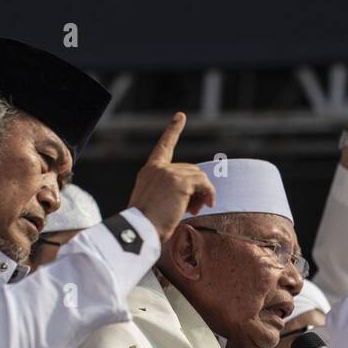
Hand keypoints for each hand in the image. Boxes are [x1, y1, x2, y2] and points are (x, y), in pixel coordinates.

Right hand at [127, 113, 215, 241]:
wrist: (139, 231)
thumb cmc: (146, 226)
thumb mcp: (155, 203)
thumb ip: (171, 191)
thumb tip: (198, 193)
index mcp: (149, 172)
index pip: (163, 147)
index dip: (173, 130)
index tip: (180, 116)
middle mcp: (158, 168)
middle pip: (190, 170)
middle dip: (195, 189)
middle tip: (193, 209)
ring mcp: (169, 173)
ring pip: (198, 177)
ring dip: (201, 194)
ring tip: (193, 211)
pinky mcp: (179, 181)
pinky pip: (204, 184)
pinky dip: (209, 194)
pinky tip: (206, 205)